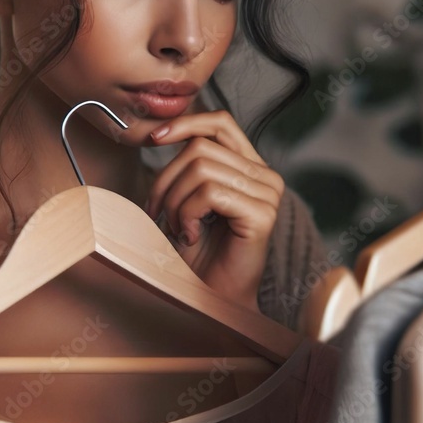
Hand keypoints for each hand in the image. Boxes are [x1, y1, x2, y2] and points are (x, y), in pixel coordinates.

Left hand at [145, 110, 283, 309]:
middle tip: (159, 214)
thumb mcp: (187, 198)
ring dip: (175, 202)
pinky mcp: (262, 215)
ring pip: (200, 170)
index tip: (154, 138)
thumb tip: (161, 130)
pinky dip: (187, 215)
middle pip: (200, 148)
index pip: (220, 123)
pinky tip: (191, 236)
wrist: (211, 299)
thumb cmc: (197, 254)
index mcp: (251, 167)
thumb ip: (187, 164)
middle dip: (166, 180)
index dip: (185, 123)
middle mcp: (265, 177)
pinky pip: (209, 193)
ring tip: (177, 228)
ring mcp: (268, 195)